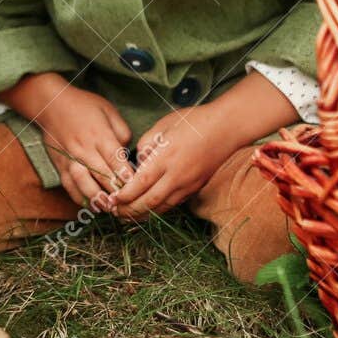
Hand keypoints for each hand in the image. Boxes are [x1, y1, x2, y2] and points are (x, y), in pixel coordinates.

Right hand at [0, 73, 132, 209]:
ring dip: (97, 198)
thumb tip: (128, 152)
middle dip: (116, 191)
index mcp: (99, 135)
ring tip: (110, 209)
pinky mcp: (60, 166)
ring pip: (84, 183)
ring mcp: (70, 159)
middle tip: (129, 204)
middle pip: (102, 175)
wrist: (51, 104)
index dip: (126, 176)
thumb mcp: (108, 110)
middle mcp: (84, 149)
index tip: (137, 187)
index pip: (115, 160)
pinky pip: (69, 186)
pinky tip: (91, 206)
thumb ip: (122, 131)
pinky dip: (79, 198)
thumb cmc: (83, 106)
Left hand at [110, 102, 240, 218]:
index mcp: (165, 157)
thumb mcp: (163, 125)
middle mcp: (176, 175)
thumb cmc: (194, 121)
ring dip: (142, 214)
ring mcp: (188, 184)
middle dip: (128, 210)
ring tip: (126, 215)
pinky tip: (147, 209)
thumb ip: (146, 145)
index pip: (139, 183)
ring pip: (161, 207)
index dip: (124, 195)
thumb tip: (137, 162)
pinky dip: (157, 210)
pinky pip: (173, 204)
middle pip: (148, 202)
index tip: (111, 198)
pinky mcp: (195, 188)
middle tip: (113, 212)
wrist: (226, 128)